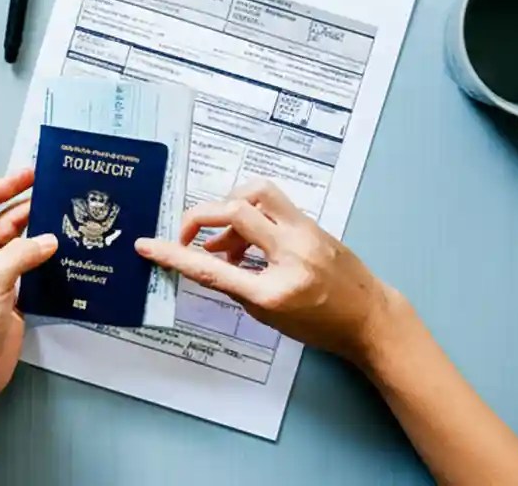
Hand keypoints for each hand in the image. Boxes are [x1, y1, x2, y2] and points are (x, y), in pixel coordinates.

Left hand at [0, 168, 56, 409]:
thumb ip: (21, 255)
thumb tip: (50, 238)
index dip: (5, 186)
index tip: (31, 174)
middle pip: (6, 222)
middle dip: (31, 207)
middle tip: (61, 194)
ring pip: (23, 246)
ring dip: (44, 235)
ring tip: (72, 220)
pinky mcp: (14, 298)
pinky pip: (33, 272)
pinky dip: (50, 263)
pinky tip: (70, 255)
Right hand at [136, 179, 398, 363]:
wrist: (370, 316)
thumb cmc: (319, 325)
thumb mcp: (269, 316)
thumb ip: (236, 284)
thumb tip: (210, 255)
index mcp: (275, 290)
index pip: (215, 268)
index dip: (176, 255)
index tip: (147, 246)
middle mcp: (292, 254)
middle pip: (236, 210)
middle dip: (202, 217)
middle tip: (188, 234)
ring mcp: (306, 233)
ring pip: (258, 193)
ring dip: (229, 208)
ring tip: (223, 242)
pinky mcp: (313, 223)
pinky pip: (272, 205)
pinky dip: (250, 217)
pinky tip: (246, 243)